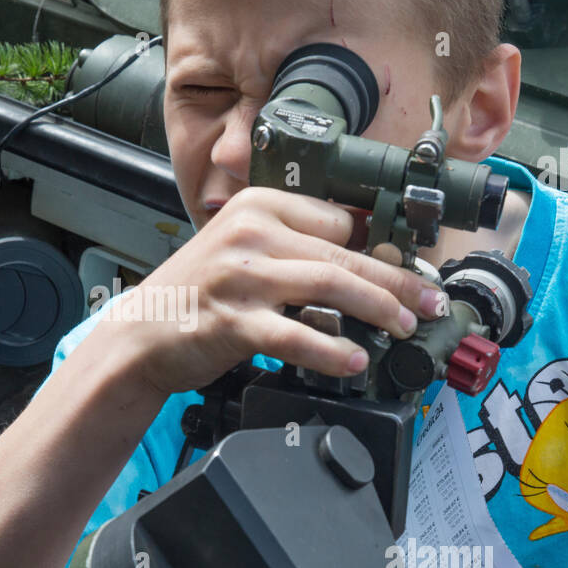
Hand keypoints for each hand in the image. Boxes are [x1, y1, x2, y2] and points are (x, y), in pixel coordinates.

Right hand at [105, 187, 446, 395]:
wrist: (138, 337)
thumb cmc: (195, 296)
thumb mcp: (243, 252)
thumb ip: (293, 249)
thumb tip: (364, 264)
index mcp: (258, 206)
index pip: (339, 219)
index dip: (381, 247)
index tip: (411, 269)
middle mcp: (250, 233)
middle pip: (344, 253)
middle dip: (398, 280)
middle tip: (430, 302)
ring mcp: (241, 277)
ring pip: (329, 285)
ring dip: (378, 308)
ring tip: (404, 328)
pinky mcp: (233, 321)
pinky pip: (295, 334)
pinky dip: (331, 349)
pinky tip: (353, 361)